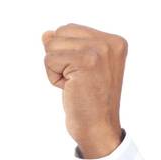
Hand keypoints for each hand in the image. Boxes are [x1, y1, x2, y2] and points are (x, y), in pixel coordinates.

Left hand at [41, 22, 126, 157]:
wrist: (98, 129)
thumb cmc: (89, 102)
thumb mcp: (80, 68)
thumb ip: (67, 47)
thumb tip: (45, 34)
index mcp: (115, 41)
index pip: (70, 29)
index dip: (66, 54)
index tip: (84, 75)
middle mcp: (110, 42)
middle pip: (60, 33)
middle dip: (60, 59)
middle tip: (78, 81)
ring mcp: (100, 50)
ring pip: (52, 45)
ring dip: (56, 69)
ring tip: (75, 85)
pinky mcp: (86, 61)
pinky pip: (49, 59)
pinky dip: (53, 77)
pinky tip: (70, 89)